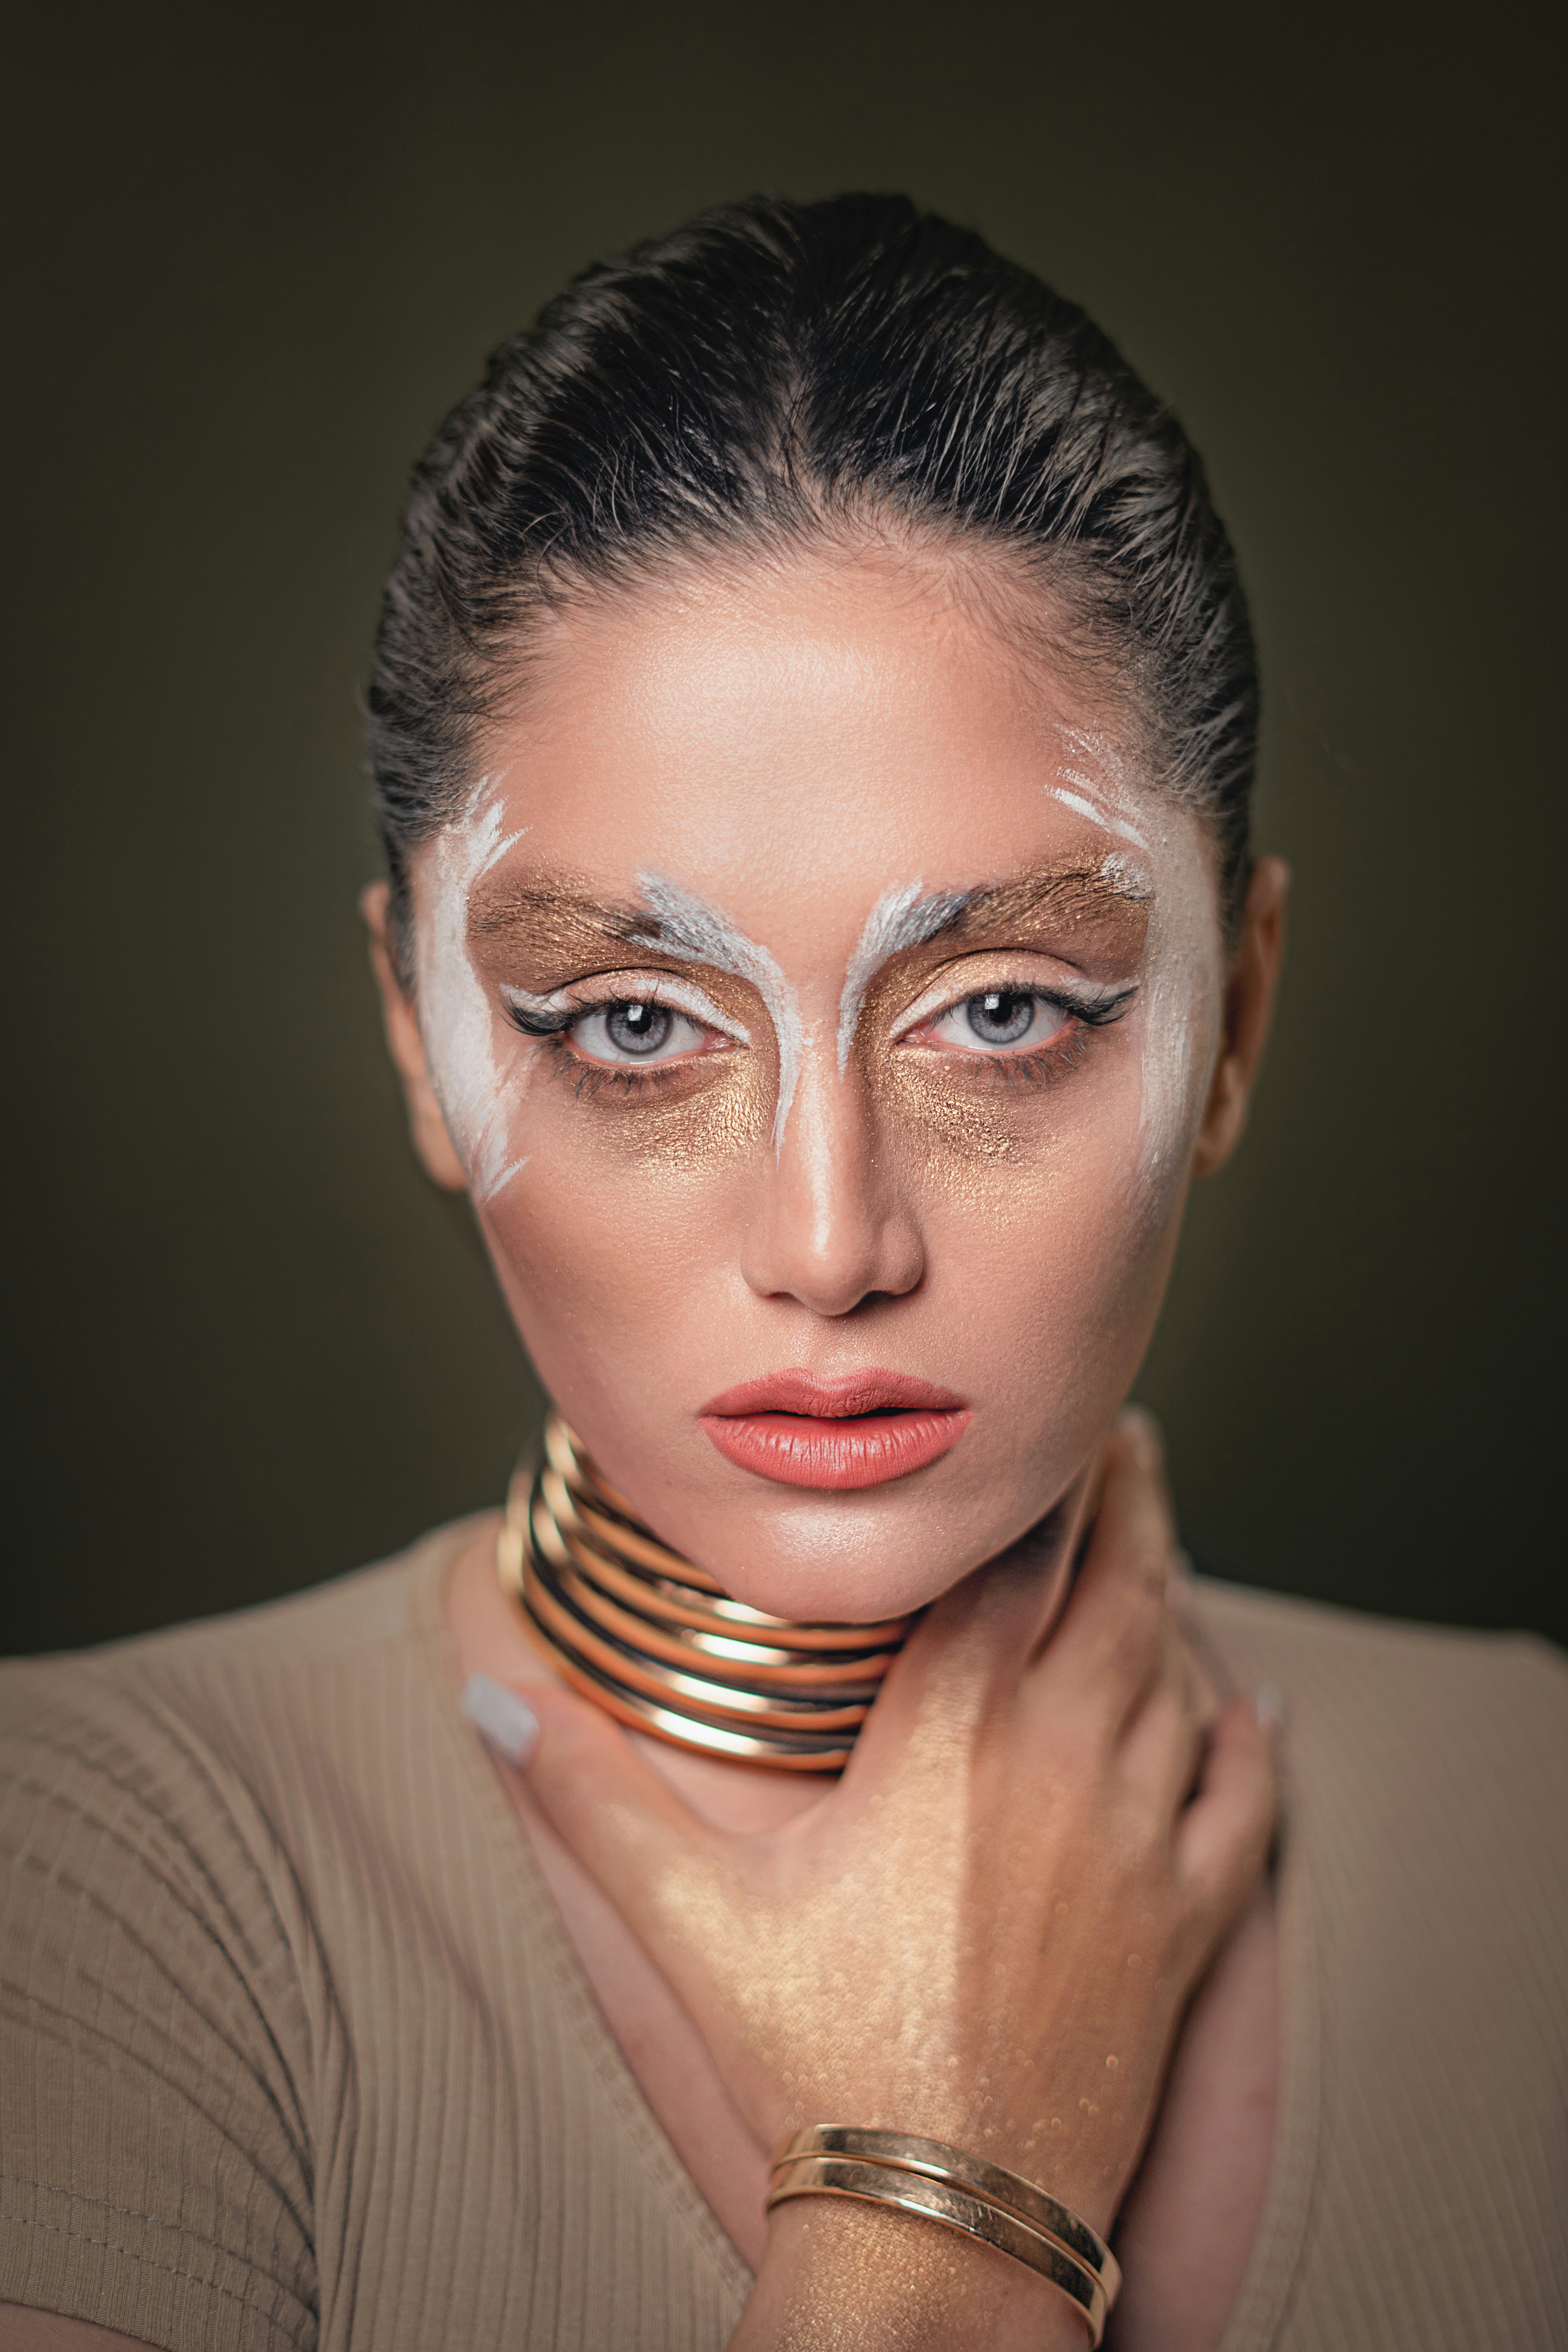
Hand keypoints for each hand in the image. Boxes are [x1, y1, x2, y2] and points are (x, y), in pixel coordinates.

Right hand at [517, 1413, 1275, 2243]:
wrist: (939, 2219)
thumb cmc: (816, 2060)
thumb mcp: (687, 1915)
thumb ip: (589, 1792)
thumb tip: (487, 1699)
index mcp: (947, 1738)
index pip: (1014, 1562)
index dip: (1038, 1485)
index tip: (1045, 1427)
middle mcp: (1059, 1764)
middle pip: (1118, 1588)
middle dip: (1127, 1501)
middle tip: (1125, 1440)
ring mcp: (1136, 1844)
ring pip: (1178, 1676)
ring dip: (1173, 1599)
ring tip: (1161, 1546)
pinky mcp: (1186, 1926)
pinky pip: (1242, 1803)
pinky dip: (1249, 1744)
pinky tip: (1250, 1707)